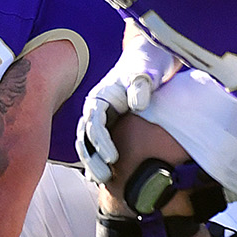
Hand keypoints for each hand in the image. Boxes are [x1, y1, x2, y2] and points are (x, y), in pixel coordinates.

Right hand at [77, 35, 174, 181]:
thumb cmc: (148, 63)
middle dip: (92, 158)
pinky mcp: (109, 124)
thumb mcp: (146, 71)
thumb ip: (141, 86)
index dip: (101, 142)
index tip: (112, 158)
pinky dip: (96, 160)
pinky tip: (101, 177)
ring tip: (103, 180)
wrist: (150, 56)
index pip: (95, 123)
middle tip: (105, 177)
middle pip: (85, 138)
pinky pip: (96, 145)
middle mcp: (95, 109)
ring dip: (92, 162)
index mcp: (100, 97)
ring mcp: (100, 117)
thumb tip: (136, 105)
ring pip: (87, 144)